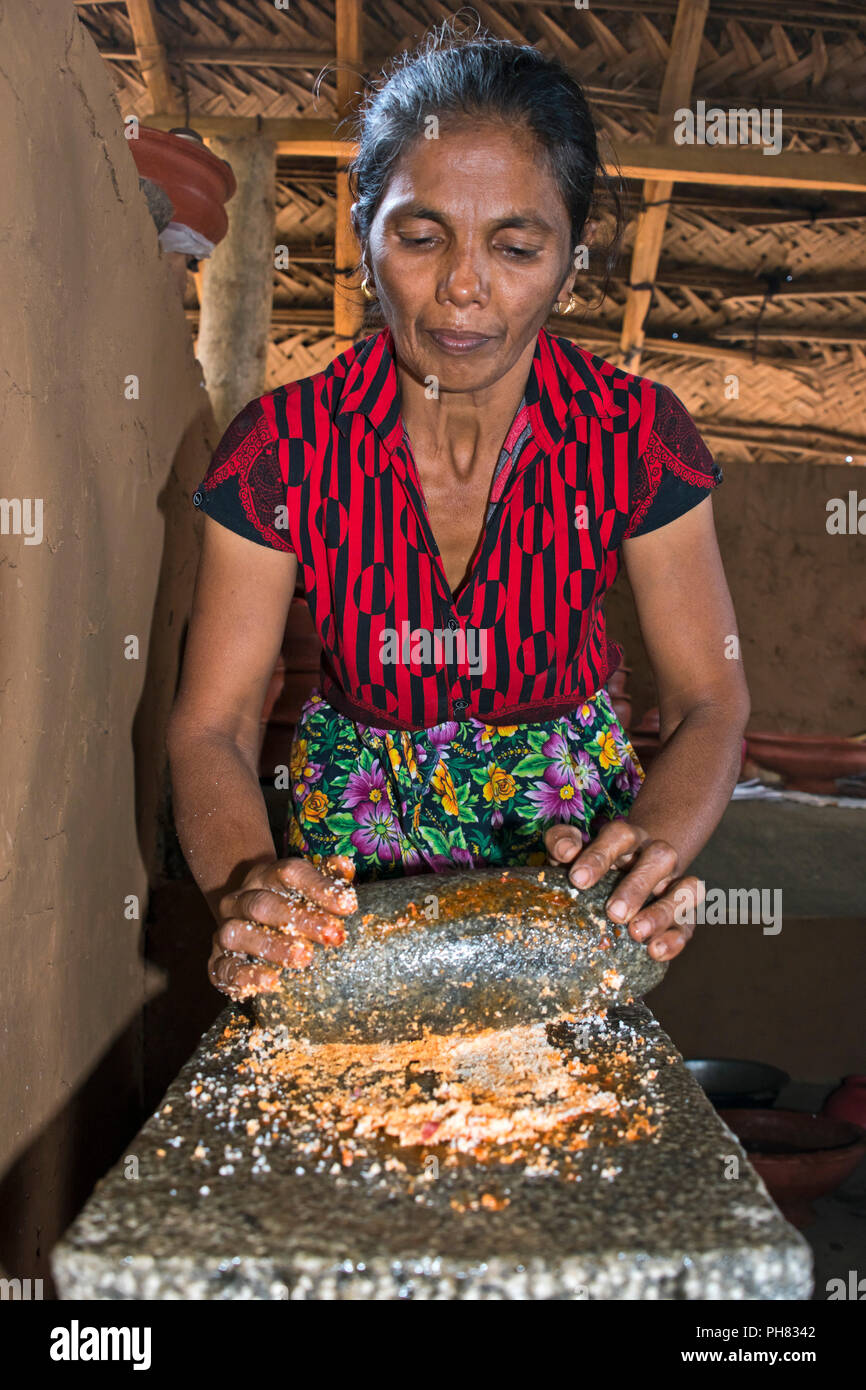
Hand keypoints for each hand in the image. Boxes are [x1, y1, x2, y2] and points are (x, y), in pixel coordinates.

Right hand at [208, 854, 357, 999]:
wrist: (245, 922)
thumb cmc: (289, 905)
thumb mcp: (308, 888)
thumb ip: (328, 877)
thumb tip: (346, 867)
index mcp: (266, 876)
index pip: (290, 873)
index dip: (319, 887)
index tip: (349, 905)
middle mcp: (241, 899)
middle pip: (263, 904)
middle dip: (300, 920)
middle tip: (332, 935)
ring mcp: (225, 929)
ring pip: (238, 933)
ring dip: (273, 946)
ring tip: (304, 957)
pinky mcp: (216, 961)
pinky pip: (224, 968)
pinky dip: (247, 976)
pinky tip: (272, 982)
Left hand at [544, 820, 701, 960]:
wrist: (621, 881)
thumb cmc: (590, 868)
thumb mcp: (571, 853)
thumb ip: (562, 843)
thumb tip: (566, 852)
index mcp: (627, 839)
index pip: (620, 835)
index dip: (600, 855)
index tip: (578, 880)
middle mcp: (655, 857)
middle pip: (660, 857)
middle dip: (638, 886)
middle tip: (614, 913)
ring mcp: (674, 885)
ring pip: (687, 888)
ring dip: (663, 912)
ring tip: (637, 933)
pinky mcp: (683, 915)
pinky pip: (689, 923)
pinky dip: (675, 938)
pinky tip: (654, 951)